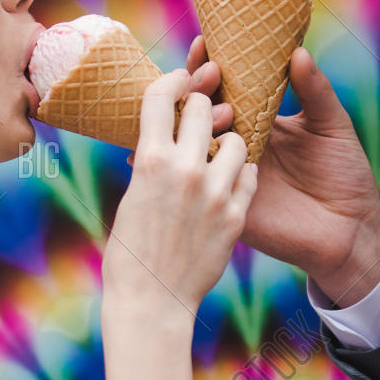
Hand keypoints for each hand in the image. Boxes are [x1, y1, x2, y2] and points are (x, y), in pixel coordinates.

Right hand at [104, 65, 257, 320]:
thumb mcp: (131, 199)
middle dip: (204, 106)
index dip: (173, 80)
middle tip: (204, 114)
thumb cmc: (130, 253)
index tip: (181, 78)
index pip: (163, 96)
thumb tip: (158, 140)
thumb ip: (150, 164)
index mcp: (150, 160)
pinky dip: (241, 174)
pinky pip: (249, 175)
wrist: (151, 301)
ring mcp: (215, 192)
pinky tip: (231, 183)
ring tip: (219, 155)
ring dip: (228, 141)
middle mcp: (185, 169)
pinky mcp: (236, 216)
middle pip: (204, 107)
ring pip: (236, 139)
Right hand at [186, 35, 379, 307]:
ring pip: (191, 142)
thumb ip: (314, 90)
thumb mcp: (331, 126)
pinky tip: (171, 149)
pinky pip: (196, 180)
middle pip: (200, 110)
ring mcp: (227, 172)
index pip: (225, 87)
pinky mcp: (225, 201)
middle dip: (197, 88)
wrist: (350, 229)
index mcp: (257, 120)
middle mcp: (236, 142)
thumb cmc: (345, 174)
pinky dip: (180, 165)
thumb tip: (297, 51)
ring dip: (193, 122)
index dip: (210, 65)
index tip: (206, 44)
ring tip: (210, 111)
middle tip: (208, 74)